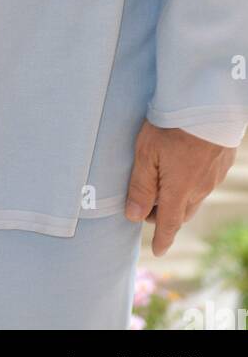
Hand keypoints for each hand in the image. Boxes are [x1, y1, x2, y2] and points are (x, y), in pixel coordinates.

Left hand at [124, 119, 236, 255]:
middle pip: (182, 213)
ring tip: (165, 188)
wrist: (207, 106)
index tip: (157, 251)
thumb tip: (134, 216)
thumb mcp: (146, 154)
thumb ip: (141, 186)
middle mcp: (199, 189)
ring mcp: (213, 177)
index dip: (162, 239)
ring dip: (180, 199)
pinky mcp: (222, 163)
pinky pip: (206, 182)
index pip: (169, 224)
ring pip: (195, 198)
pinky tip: (186, 169)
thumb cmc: (172, 127)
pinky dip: (193, 184)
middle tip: (150, 209)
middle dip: (166, 217)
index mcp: (179, 191)